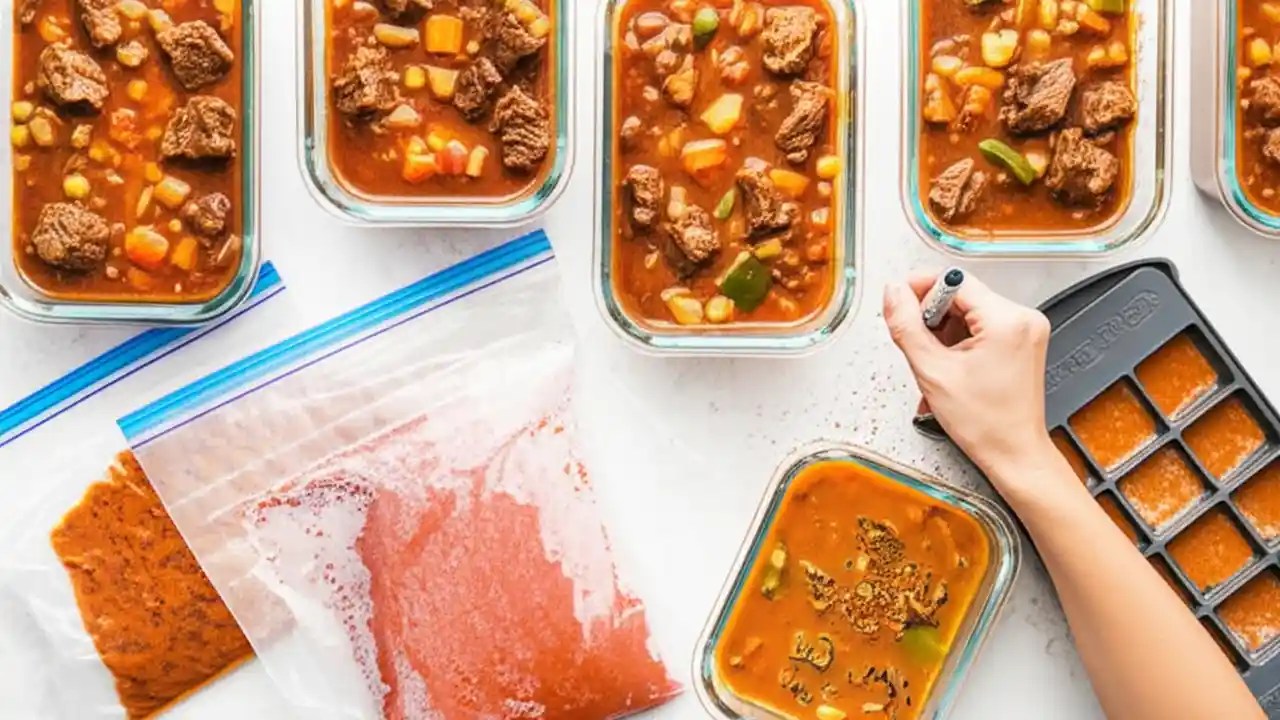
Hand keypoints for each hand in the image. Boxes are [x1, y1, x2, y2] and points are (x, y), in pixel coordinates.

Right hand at [883, 272, 1062, 497]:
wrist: (1014, 453)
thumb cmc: (985, 423)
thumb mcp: (932, 371)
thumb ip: (906, 325)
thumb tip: (893, 293)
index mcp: (1007, 320)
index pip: (955, 281)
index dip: (921, 290)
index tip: (901, 304)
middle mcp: (1023, 318)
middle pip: (962, 296)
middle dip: (933, 318)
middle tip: (921, 347)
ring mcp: (1026, 330)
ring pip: (969, 311)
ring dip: (945, 331)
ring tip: (939, 363)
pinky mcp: (1022, 341)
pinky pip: (982, 326)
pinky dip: (960, 340)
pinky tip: (952, 365)